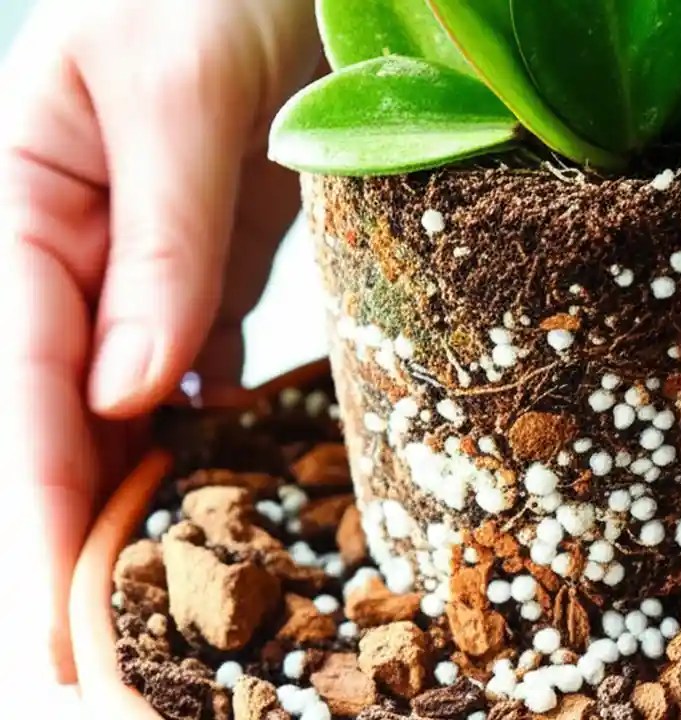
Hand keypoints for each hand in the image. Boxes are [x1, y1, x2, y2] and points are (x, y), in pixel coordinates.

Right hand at [0, 0, 319, 681]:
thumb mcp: (182, 101)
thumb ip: (158, 244)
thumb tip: (131, 394)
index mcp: (23, 216)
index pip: (16, 392)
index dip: (32, 513)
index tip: (53, 622)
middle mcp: (68, 266)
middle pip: (52, 429)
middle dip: (67, 546)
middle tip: (92, 672)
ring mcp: (132, 283)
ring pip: (113, 422)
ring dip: (130, 515)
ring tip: (162, 618)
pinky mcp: (196, 286)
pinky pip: (185, 385)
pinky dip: (198, 447)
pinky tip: (221, 502)